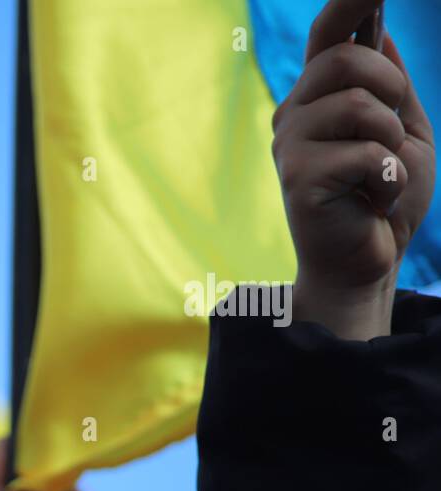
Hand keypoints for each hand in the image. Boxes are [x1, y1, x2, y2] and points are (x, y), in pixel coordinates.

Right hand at [273, 0, 435, 339]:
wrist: (367, 262)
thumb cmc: (382, 201)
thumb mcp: (402, 132)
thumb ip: (391, 87)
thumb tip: (376, 31)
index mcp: (318, 99)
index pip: (328, 35)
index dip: (348, 3)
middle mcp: (295, 116)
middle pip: (342, 61)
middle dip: (388, 85)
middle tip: (395, 127)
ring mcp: (290, 147)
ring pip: (359, 106)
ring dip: (392, 143)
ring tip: (381, 175)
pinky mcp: (297, 179)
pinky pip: (363, 154)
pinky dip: (386, 179)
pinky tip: (371, 200)